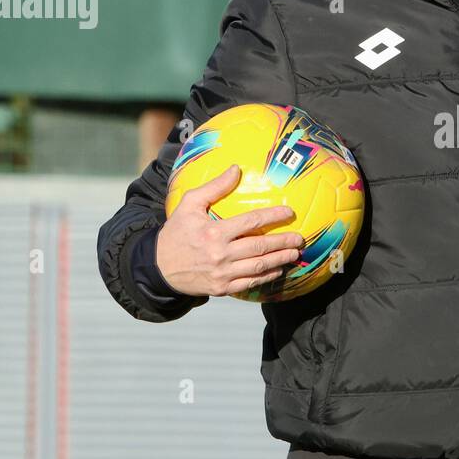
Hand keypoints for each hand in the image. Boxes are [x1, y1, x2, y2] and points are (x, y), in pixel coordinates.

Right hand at [155, 164, 304, 296]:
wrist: (157, 267)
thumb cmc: (176, 232)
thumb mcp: (189, 205)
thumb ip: (214, 187)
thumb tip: (236, 169)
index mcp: (214, 232)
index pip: (251, 222)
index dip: (273, 216)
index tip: (289, 212)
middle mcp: (220, 254)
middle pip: (260, 247)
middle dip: (284, 242)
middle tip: (300, 238)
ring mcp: (222, 274)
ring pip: (259, 267)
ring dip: (280, 260)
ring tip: (294, 253)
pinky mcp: (222, 289)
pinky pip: (250, 283)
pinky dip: (267, 277)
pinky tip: (278, 270)